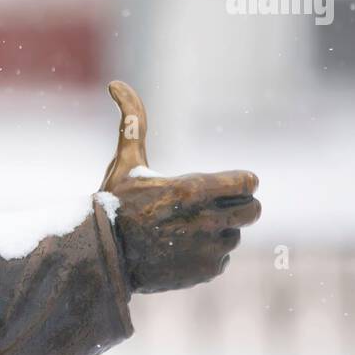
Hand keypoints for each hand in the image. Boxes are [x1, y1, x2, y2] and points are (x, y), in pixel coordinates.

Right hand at [100, 81, 260, 293]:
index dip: (240, 180)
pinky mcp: (205, 272)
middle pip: (252, 209)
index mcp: (192, 190)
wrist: (102, 256)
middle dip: (238, 204)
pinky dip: (207, 254)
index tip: (227, 183)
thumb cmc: (114, 204)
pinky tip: (180, 249)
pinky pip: (222, 259)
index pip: (248, 182)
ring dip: (219, 230)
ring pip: (235, 234)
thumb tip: (116, 83)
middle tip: (211, 205)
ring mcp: (208, 249)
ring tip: (186, 229)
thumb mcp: (124, 162)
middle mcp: (206, 221)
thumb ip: (132, 122)